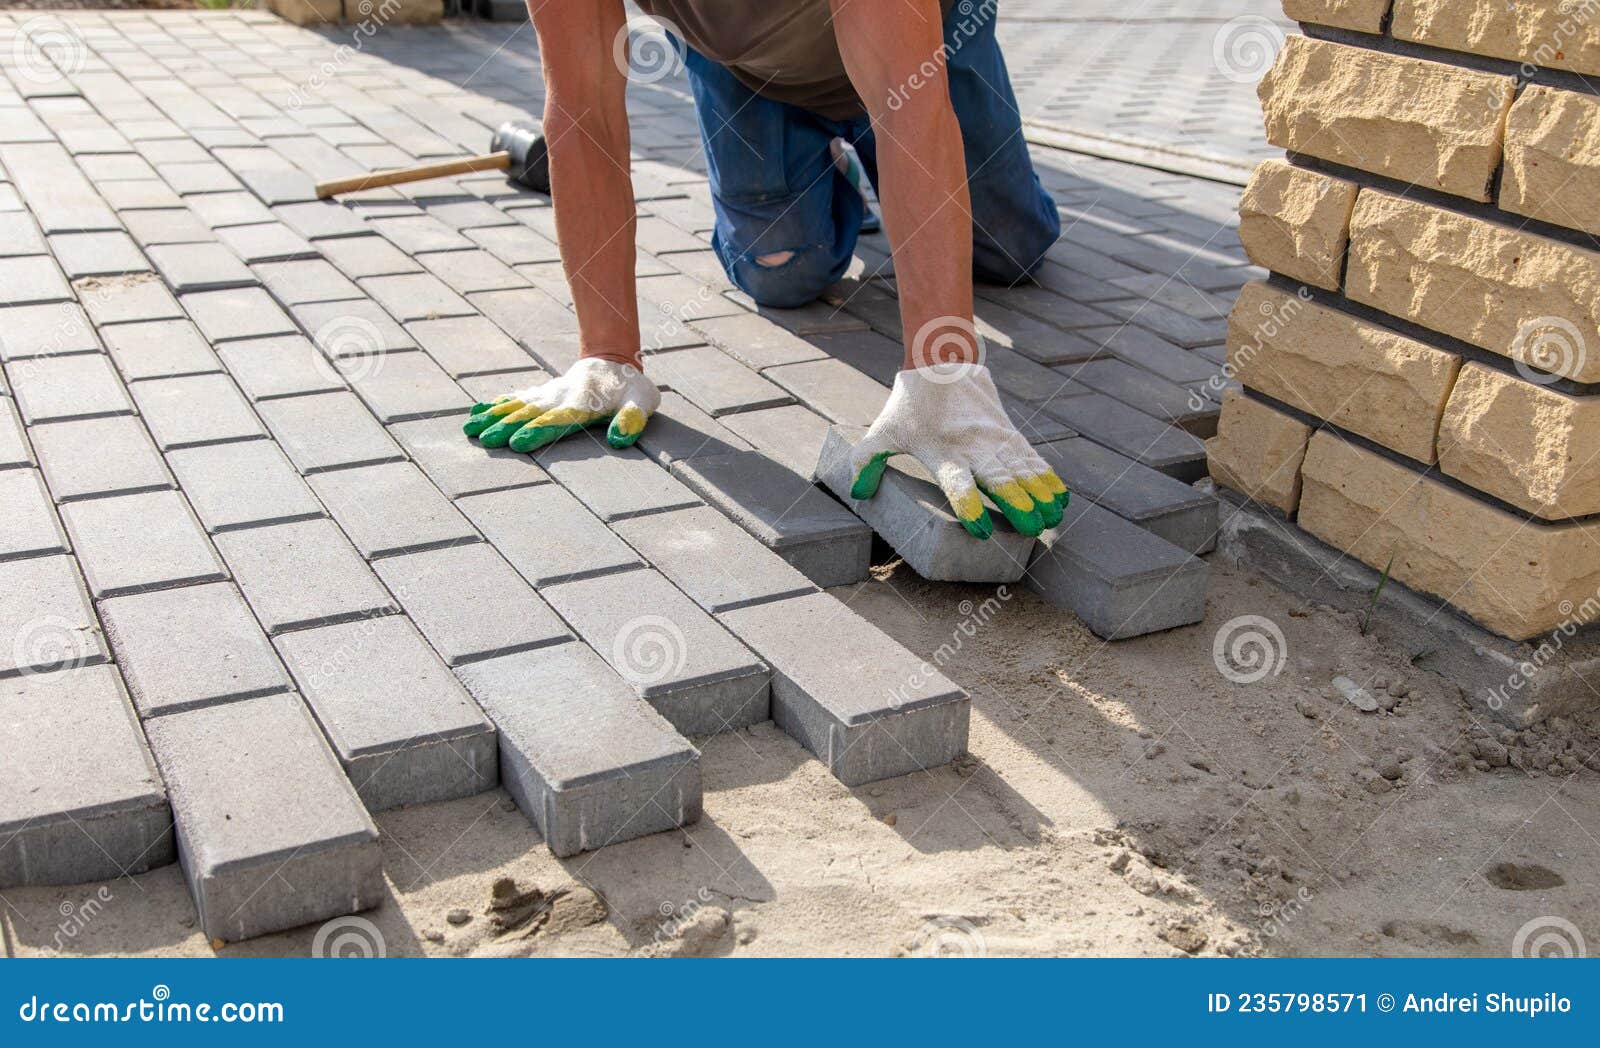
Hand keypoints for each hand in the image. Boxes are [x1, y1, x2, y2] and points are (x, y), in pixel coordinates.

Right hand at [462, 357, 658, 453]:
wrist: (616, 359)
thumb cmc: (632, 388)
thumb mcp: (642, 401)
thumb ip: (632, 419)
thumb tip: (619, 439)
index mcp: (583, 403)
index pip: (557, 420)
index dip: (537, 431)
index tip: (517, 442)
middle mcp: (560, 398)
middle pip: (530, 414)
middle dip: (506, 427)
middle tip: (484, 440)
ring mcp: (549, 394)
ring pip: (518, 405)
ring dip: (494, 416)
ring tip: (470, 427)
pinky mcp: (543, 392)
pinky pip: (517, 397)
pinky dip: (497, 404)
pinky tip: (477, 412)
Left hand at [848, 365, 1066, 538]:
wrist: (942, 362)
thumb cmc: (909, 406)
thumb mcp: (881, 430)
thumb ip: (865, 461)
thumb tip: (860, 494)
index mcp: (942, 453)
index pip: (957, 483)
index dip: (969, 506)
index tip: (982, 530)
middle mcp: (972, 447)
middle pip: (999, 479)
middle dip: (1018, 505)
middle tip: (1033, 530)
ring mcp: (994, 439)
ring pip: (1022, 470)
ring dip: (1039, 495)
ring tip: (1054, 519)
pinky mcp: (1009, 432)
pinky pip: (1032, 458)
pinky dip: (1048, 477)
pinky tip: (1060, 497)